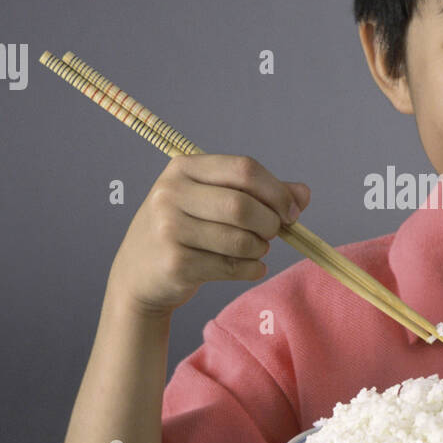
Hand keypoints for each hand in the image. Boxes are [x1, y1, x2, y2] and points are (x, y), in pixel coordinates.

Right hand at [107, 153, 310, 317]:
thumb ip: (261, 193)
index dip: (277, 191)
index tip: (292, 211)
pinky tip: (248, 267)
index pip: (244, 168)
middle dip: (270, 223)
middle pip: (243, 205)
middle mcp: (170, 193)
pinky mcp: (175, 263)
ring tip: (256, 250)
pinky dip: (251, 269)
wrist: (138, 275)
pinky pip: (232, 266)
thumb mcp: (213, 201)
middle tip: (274, 233)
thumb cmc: (185, 231)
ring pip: (240, 239)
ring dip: (260, 248)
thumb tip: (304, 193)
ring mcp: (169, 229)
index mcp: (183, 168)